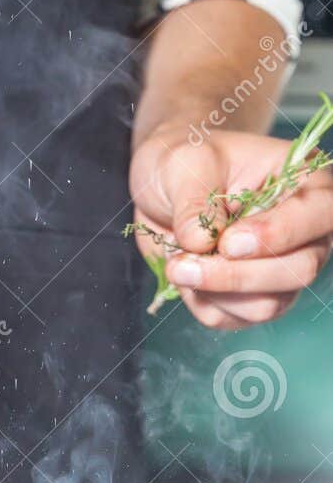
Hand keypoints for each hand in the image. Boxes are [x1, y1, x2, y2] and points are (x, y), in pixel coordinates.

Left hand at [129, 123, 332, 327]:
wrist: (165, 188)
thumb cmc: (185, 164)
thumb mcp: (184, 165)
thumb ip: (194, 201)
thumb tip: (201, 242)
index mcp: (305, 182)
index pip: (321, 214)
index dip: (279, 234)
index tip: (228, 242)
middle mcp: (306, 231)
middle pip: (300, 270)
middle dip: (237, 275)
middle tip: (183, 264)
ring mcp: (283, 268)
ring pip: (268, 304)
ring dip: (216, 293)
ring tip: (176, 266)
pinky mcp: (255, 297)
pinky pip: (236, 318)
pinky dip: (203, 303)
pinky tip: (184, 276)